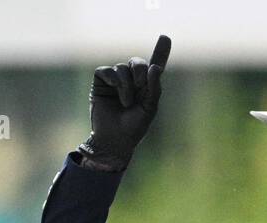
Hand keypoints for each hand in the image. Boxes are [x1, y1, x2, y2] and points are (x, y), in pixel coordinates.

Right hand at [78, 35, 170, 168]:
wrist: (114, 140)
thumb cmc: (133, 128)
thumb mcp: (149, 109)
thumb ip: (154, 88)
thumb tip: (155, 67)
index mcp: (145, 87)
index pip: (153, 66)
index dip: (160, 52)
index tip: (165, 38)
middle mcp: (131, 81)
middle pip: (136, 62)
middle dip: (139, 71)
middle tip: (140, 86)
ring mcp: (115, 80)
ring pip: (121, 67)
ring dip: (126, 84)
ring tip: (126, 103)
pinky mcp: (101, 82)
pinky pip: (107, 71)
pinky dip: (114, 81)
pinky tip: (116, 94)